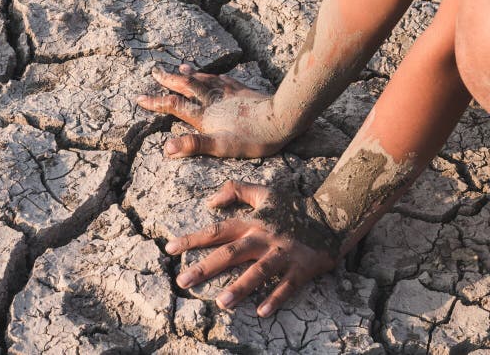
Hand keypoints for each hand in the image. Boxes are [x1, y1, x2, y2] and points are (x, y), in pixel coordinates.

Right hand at [136, 64, 289, 158]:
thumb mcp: (221, 146)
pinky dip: (212, 75)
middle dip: (169, 80)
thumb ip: (194, 145)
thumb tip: (166, 147)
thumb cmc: (253, 138)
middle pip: (186, 87)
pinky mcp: (242, 90)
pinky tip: (213, 74)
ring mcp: (227, 92)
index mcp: (205, 115)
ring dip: (189, 74)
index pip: (174, 106)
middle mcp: (212, 100)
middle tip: (155, 72)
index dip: (156, 102)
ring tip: (180, 67)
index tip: (140, 98)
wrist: (283, 119)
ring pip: (203, 80)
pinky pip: (222, 79)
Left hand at [164, 180, 340, 316]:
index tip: (169, 248)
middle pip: (231, 253)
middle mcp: (264, 238)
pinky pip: (287, 286)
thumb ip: (235, 191)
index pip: (217, 231)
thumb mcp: (264, 192)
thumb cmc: (293, 207)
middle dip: (206, 267)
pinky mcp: (301, 268)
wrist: (333, 217)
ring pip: (258, 271)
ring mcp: (283, 254)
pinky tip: (261, 311)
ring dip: (240, 287)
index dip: (193, 238)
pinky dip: (275, 298)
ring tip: (222, 303)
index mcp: (252, 222)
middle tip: (183, 281)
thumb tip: (209, 202)